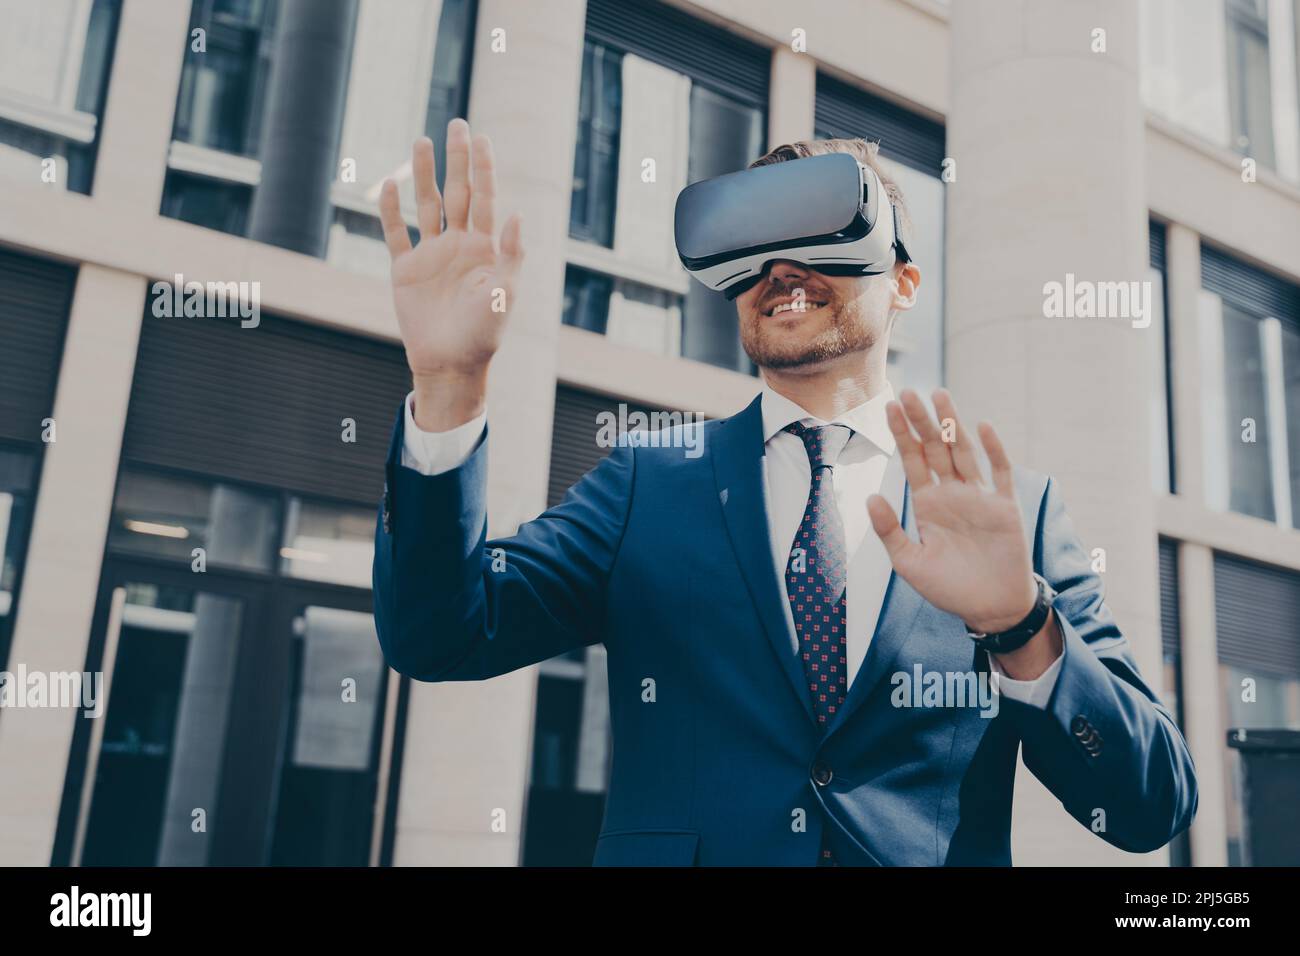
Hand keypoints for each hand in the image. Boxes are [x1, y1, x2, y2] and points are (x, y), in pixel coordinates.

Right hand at [378, 120, 523, 427]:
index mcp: (485, 249)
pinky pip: (396, 234)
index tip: (481, 138)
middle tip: (456, 124)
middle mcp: (459, 246)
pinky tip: (388, 185)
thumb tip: (517, 213)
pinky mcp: (405, 271)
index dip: (484, 169)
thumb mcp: (504, 294)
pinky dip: (390, 211)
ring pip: (427, 205)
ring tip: (420, 141)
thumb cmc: (483, 334)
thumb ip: (511, 254)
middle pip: (458, 192)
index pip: (486, 198)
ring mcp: (431, 255)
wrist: (450, 364)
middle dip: (457, 160)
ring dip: (423, 174)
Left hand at [867, 388, 1036, 634]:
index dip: (901, 434)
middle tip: (909, 392)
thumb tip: (869, 498)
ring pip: (964, 452)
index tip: (889, 407)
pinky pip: (1001, 473)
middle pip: (935, 448)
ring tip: (940, 396)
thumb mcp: (909, 562)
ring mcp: (980, 497)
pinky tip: (982, 426)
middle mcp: (953, 494)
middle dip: (922, 421)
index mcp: (928, 504)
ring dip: (953, 425)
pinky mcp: (1006, 507)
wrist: (991, 610)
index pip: (912, 461)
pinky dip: (993, 450)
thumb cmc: (949, 588)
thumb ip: (890, 530)